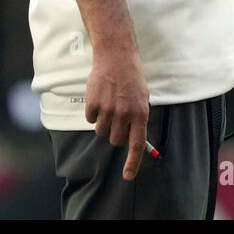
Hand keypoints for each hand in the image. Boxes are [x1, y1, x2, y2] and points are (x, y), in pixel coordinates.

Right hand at [84, 48, 150, 180]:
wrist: (116, 57)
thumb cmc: (132, 78)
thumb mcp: (143, 98)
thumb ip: (138, 119)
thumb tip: (136, 141)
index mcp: (140, 113)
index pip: (137, 144)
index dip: (132, 163)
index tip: (128, 176)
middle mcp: (124, 114)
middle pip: (115, 140)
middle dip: (116, 133)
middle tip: (118, 117)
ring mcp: (107, 110)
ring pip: (101, 131)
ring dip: (104, 122)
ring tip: (110, 104)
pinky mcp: (93, 104)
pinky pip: (90, 119)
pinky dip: (93, 112)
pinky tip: (100, 98)